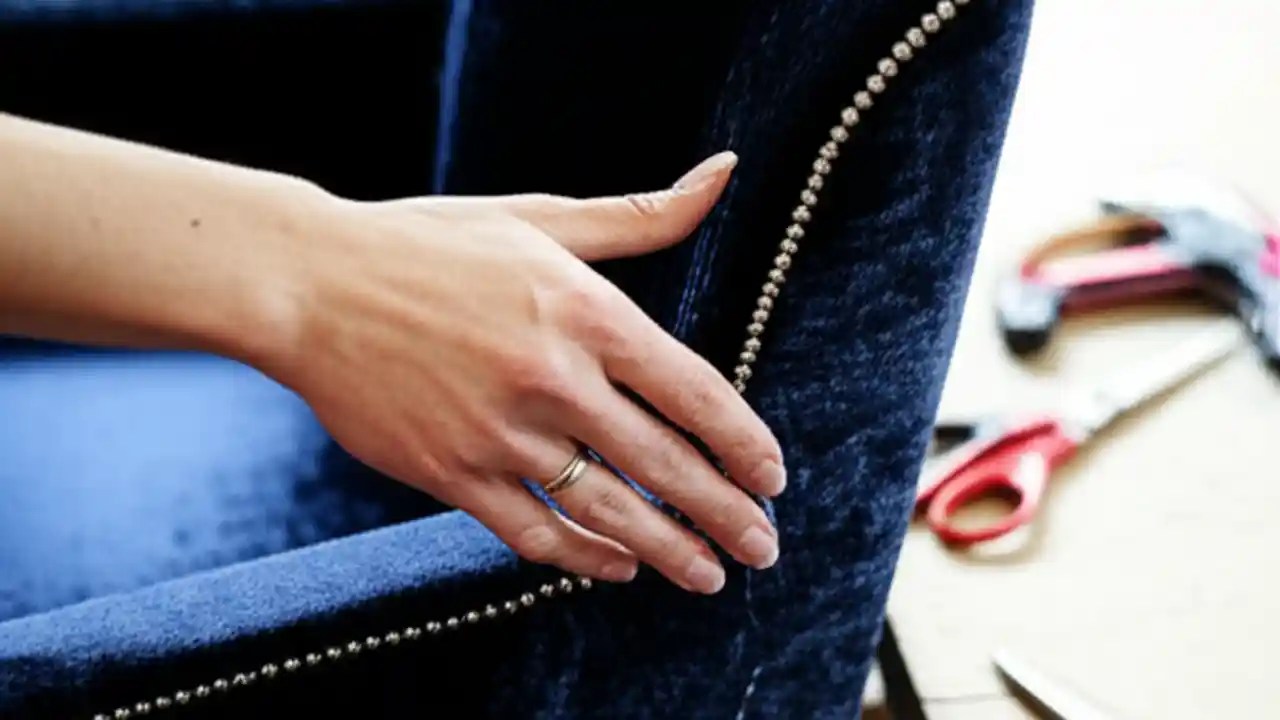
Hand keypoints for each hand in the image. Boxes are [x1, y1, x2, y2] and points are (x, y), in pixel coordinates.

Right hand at [271, 152, 783, 593]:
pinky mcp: (450, 472)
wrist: (309, 283)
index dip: (743, 442)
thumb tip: (726, 172)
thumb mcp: (540, 216)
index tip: (773, 477)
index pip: (693, 391)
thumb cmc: (431, 244)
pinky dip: (581, 557)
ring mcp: (499, 432)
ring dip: (669, 550)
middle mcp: (552, 377)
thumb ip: (640, 215)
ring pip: (607, 510)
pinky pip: (531, 531)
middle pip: (665, 464)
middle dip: (726, 514)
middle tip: (764, 550)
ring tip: (710, 577)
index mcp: (584, 310)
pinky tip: (617, 568)